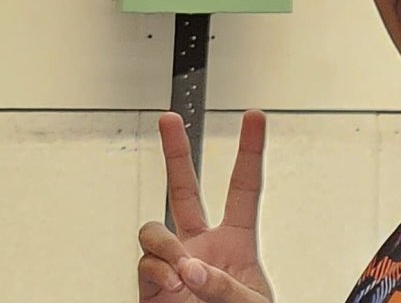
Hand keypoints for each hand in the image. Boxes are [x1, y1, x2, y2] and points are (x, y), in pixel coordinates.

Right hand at [138, 110, 272, 302]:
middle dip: (175, 152)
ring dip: (165, 242)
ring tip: (183, 268)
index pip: (244, 188)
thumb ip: (225, 283)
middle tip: (168, 119)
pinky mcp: (152, 290)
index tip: (255, 116)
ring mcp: (175, 266)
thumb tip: (190, 268)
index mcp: (238, 243)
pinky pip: (145, 265)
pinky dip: (157, 271)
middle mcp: (202, 247)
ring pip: (154, 229)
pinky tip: (173, 285)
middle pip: (185, 189)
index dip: (250, 150)